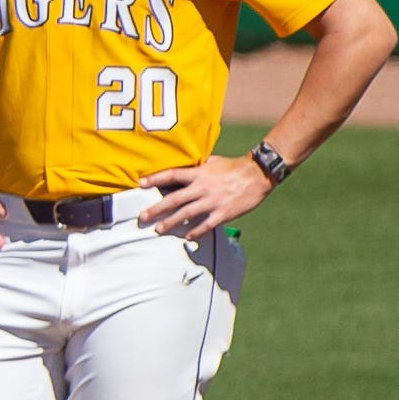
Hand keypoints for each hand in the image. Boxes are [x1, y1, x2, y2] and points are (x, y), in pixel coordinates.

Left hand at [140, 155, 270, 240]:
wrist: (259, 174)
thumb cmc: (233, 167)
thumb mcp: (212, 162)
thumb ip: (196, 167)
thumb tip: (181, 168)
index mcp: (199, 173)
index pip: (172, 175)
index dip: (155, 178)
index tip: (140, 183)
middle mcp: (202, 188)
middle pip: (174, 199)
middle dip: (156, 209)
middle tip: (142, 217)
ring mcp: (213, 201)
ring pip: (186, 214)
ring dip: (170, 223)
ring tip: (158, 230)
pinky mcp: (224, 212)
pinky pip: (206, 225)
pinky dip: (196, 232)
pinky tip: (188, 237)